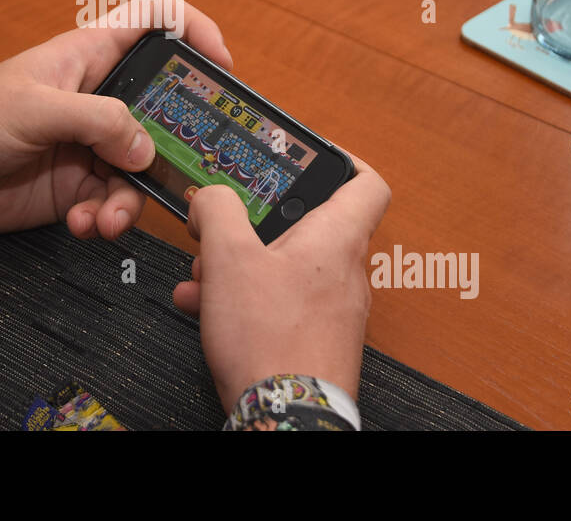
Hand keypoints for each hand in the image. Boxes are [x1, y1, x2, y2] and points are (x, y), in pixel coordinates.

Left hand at [0, 0, 232, 239]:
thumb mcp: (37, 110)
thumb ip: (100, 121)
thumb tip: (146, 149)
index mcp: (88, 56)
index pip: (155, 21)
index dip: (194, 31)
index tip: (223, 65)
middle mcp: (96, 98)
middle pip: (163, 108)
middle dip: (178, 143)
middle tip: (191, 171)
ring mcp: (88, 145)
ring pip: (143, 168)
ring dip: (133, 198)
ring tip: (107, 218)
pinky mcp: (76, 188)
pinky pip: (115, 203)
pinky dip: (108, 219)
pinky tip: (85, 226)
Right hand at [171, 158, 389, 412]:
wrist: (285, 416)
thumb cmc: (271, 340)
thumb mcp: (229, 257)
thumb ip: (218, 211)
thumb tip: (213, 197)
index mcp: (337, 239)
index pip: (367, 182)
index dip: (340, 159)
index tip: (307, 155)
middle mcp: (345, 272)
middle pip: (308, 225)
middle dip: (256, 224)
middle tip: (224, 226)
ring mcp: (334, 309)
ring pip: (286, 266)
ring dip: (242, 264)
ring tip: (203, 275)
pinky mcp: (315, 339)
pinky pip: (281, 302)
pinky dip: (246, 298)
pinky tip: (206, 308)